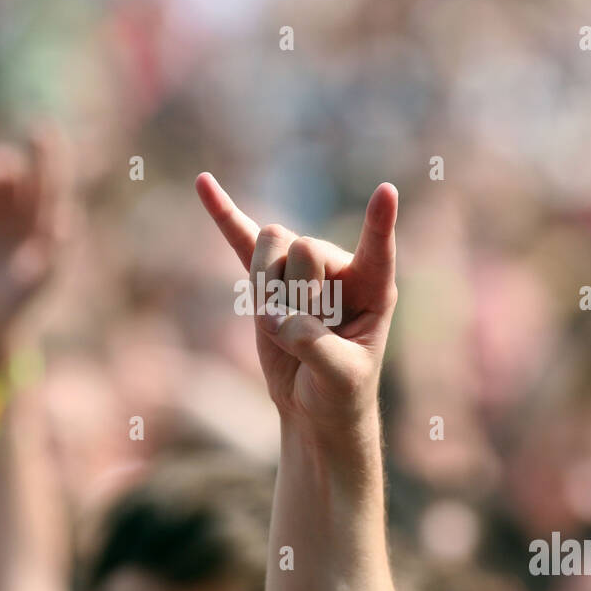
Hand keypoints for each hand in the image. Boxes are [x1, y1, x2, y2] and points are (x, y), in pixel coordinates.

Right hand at [0, 123, 72, 364]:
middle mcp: (31, 214)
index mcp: (52, 225)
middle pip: (18, 173)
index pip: (53, 184)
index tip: (42, 128)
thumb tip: (62, 226)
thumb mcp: (37, 285)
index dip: (49, 156)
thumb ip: (49, 255)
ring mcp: (5, 216)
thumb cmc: (22, 309)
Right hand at [195, 172, 397, 429]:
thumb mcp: (340, 377)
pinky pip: (242, 240)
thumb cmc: (340, 393)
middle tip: (306, 335)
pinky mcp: (267, 280)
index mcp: (373, 286)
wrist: (314, 406)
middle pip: (305, 248)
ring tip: (279, 324)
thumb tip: (275, 316)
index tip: (386, 191)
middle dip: (296, 293)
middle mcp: (339, 268)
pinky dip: (224, 214)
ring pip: (271, 245)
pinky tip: (204, 183)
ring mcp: (300, 270)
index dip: (379, 222)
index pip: (377, 247)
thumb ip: (314, 345)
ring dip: (267, 285)